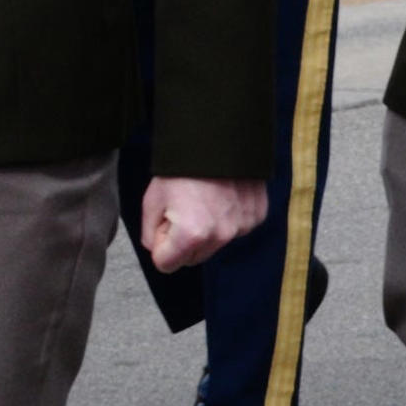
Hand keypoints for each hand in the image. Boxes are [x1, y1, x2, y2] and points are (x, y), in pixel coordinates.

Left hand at [138, 175, 268, 271]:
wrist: (218, 140)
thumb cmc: (181, 170)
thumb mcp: (152, 201)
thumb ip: (149, 234)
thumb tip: (160, 250)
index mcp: (191, 235)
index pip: (166, 265)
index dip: (161, 244)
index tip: (166, 221)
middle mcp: (220, 236)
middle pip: (192, 259)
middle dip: (183, 242)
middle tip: (184, 209)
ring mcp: (242, 227)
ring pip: (214, 245)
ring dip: (207, 231)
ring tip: (205, 201)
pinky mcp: (256, 216)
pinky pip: (235, 230)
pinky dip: (227, 219)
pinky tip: (223, 197)